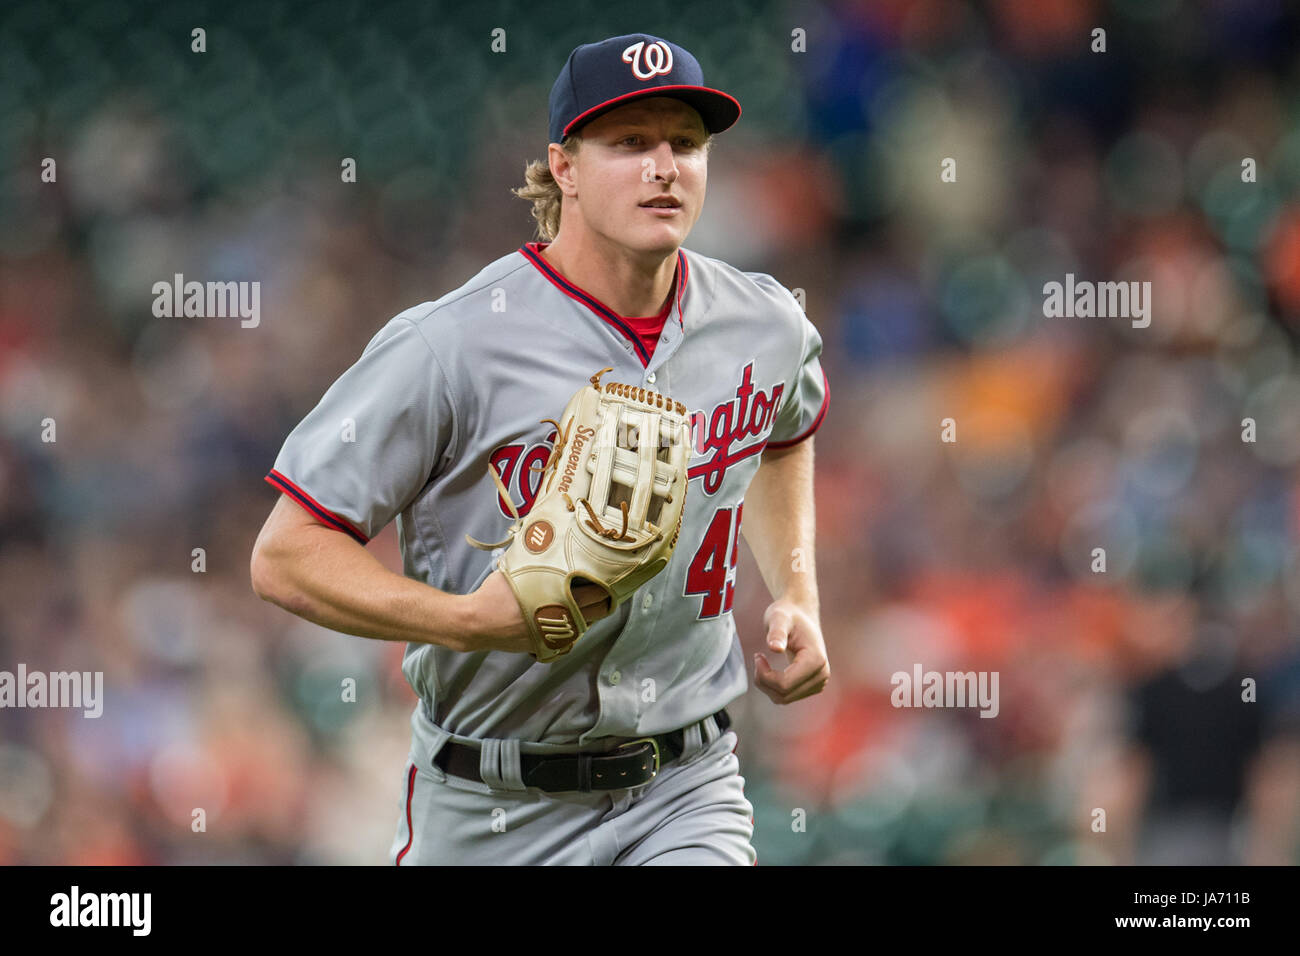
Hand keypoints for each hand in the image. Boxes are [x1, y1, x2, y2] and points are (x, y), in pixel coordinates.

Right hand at [457, 571, 612, 654]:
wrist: (476, 622)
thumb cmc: (495, 594)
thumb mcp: (518, 570)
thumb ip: (538, 561)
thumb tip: (547, 542)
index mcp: (555, 598)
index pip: (593, 592)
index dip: (604, 584)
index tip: (609, 575)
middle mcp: (559, 619)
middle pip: (596, 611)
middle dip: (604, 599)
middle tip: (607, 588)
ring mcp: (554, 635)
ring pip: (586, 625)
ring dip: (591, 613)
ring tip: (593, 601)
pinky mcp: (546, 645)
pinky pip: (570, 637)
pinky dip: (575, 626)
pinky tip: (572, 616)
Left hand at [753, 599, 829, 703]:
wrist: (801, 615)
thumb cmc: (788, 614)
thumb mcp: (778, 617)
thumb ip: (777, 632)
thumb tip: (775, 648)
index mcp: (816, 660)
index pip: (785, 684)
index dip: (764, 675)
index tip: (757, 655)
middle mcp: (821, 674)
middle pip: (784, 694)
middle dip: (764, 681)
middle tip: (757, 658)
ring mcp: (819, 682)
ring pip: (784, 699)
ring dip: (767, 685)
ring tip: (763, 663)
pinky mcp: (812, 686)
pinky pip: (787, 697)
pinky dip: (773, 687)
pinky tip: (771, 669)